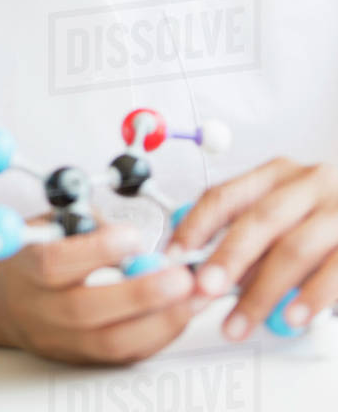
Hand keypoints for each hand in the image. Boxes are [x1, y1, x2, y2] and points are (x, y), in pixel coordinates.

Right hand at [0, 219, 197, 364]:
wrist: (3, 304)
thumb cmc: (30, 256)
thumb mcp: (48, 223)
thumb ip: (86, 223)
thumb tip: (129, 235)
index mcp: (27, 267)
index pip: (56, 263)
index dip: (97, 250)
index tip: (134, 236)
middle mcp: (41, 310)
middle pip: (88, 311)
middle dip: (142, 294)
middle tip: (181, 276)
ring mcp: (62, 341)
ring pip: (111, 343)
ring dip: (160, 321)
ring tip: (192, 296)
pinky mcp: (83, 360)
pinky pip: (124, 356)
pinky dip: (158, 336)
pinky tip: (180, 314)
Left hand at [167, 156, 337, 339]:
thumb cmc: (320, 219)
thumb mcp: (283, 213)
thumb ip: (246, 233)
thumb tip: (199, 267)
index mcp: (277, 174)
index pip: (226, 194)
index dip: (196, 226)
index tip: (175, 256)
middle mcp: (308, 184)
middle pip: (259, 220)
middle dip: (228, 258)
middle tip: (204, 290)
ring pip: (293, 249)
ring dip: (261, 292)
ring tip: (239, 323)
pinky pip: (334, 270)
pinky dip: (310, 296)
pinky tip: (291, 316)